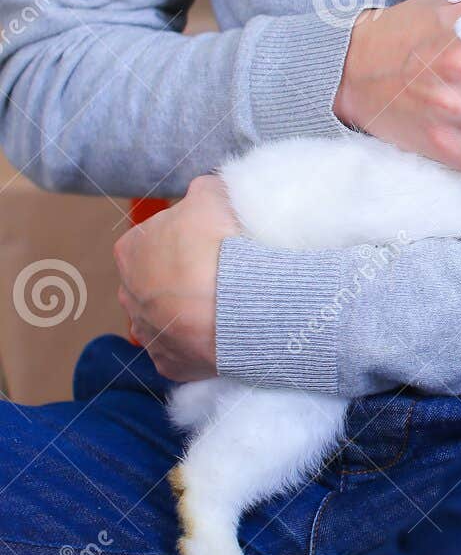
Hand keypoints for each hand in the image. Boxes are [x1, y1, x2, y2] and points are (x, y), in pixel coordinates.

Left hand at [114, 176, 239, 382]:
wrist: (237, 305)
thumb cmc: (218, 247)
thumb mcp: (213, 194)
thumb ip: (202, 190)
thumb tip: (204, 193)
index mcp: (131, 250)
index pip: (155, 239)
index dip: (186, 239)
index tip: (212, 242)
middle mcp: (128, 294)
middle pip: (158, 281)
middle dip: (183, 278)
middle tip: (221, 273)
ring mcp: (147, 333)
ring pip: (168, 318)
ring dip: (190, 313)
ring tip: (226, 305)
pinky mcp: (168, 364)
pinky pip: (184, 350)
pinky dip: (201, 343)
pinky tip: (224, 332)